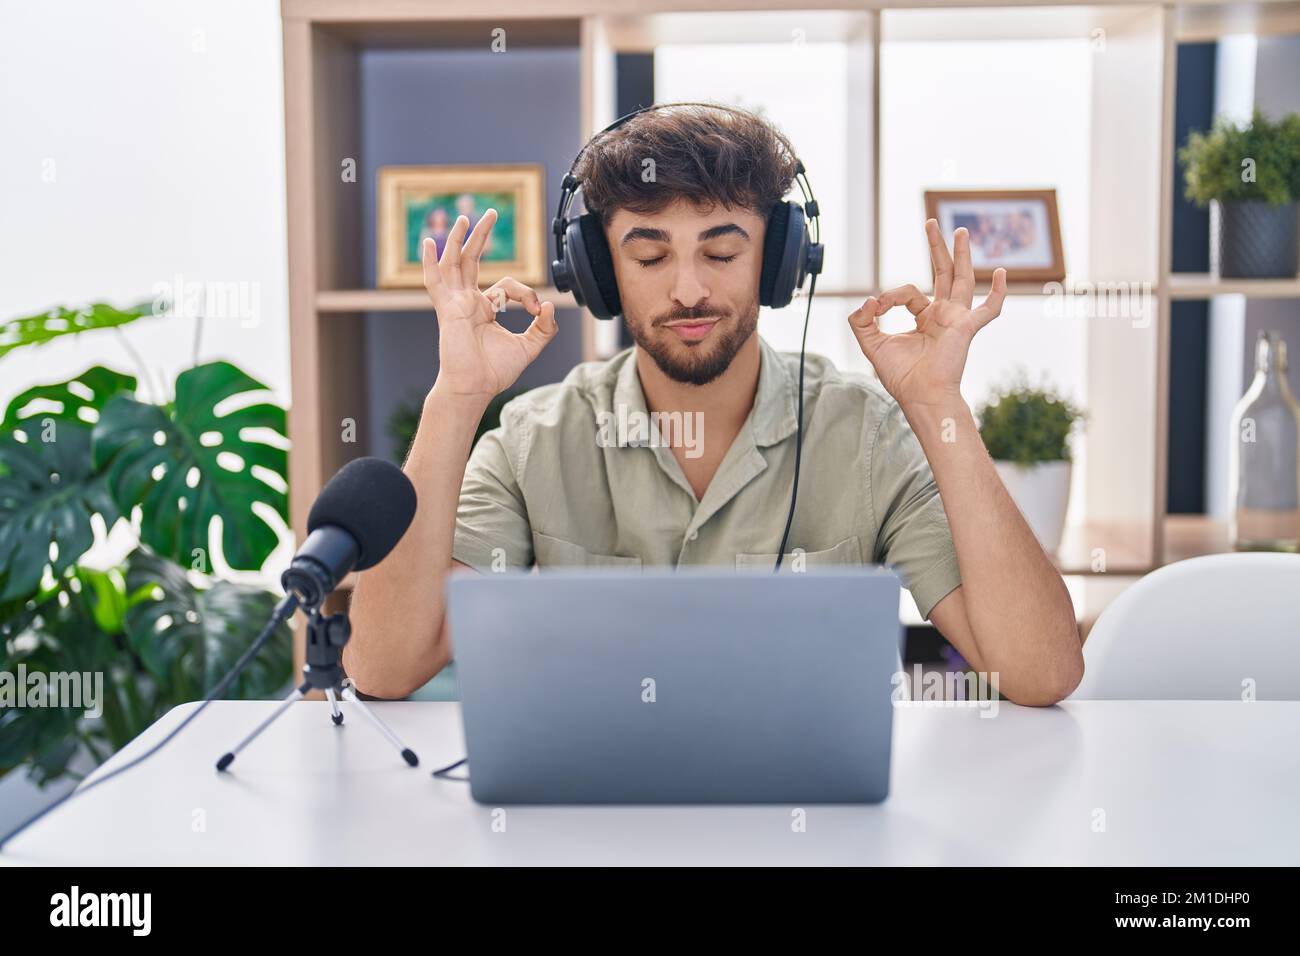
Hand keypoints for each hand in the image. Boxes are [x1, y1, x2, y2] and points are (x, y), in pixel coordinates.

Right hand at [424, 208, 557, 403]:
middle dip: (482, 236)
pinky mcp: (447, 309)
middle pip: (473, 260)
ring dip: (460, 239)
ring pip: (455, 263)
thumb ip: (544, 328)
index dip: (528, 295)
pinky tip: (429, 243)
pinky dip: (430, 262)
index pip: (507, 286)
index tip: (539, 313)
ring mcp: (455, 303)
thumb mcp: (529, 347)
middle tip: (492, 213)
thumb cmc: (494, 372)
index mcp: (484, 308)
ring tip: (465, 217)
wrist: (475, 387)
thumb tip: (551, 306)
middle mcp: (467, 301)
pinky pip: (435, 281)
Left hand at [848, 220, 1005, 408]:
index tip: (876, 307)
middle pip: (943, 273)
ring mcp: (957, 319)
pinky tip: (1002, 273)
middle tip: (931, 223)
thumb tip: (867, 300)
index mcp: (925, 318)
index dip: (889, 296)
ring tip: (961, 232)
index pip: (908, 293)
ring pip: (962, 280)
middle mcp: (943, 315)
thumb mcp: (872, 345)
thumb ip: (862, 321)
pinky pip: (988, 309)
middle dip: (937, 248)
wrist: (919, 396)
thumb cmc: (901, 377)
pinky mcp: (966, 328)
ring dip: (961, 255)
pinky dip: (997, 292)